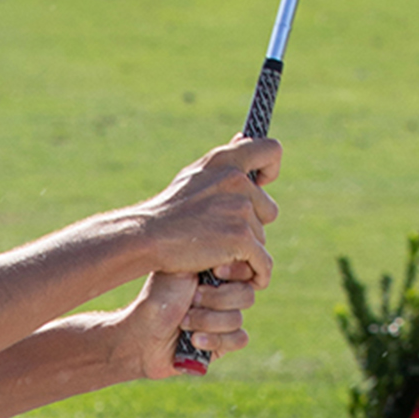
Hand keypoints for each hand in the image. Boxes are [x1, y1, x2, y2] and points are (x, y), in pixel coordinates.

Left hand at [120, 266, 255, 379]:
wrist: (140, 336)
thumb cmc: (158, 300)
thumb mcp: (182, 270)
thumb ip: (212, 257)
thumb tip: (239, 240)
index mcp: (218, 275)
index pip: (246, 270)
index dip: (235, 272)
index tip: (214, 271)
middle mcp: (225, 297)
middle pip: (246, 295)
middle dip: (216, 299)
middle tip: (192, 300)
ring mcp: (225, 320)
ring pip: (238, 319)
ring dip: (207, 321)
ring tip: (182, 322)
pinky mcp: (223, 343)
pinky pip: (239, 340)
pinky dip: (215, 340)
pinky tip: (194, 340)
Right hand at [133, 136, 281, 290]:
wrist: (146, 238)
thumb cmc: (168, 211)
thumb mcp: (195, 175)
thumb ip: (224, 162)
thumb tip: (244, 138)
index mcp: (226, 160)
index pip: (271, 150)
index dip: (271, 169)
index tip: (261, 183)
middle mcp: (236, 179)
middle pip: (268, 208)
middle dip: (252, 224)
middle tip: (222, 233)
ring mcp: (240, 209)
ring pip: (262, 237)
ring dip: (244, 249)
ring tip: (215, 252)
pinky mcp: (240, 238)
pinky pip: (263, 262)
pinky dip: (258, 274)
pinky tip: (252, 279)